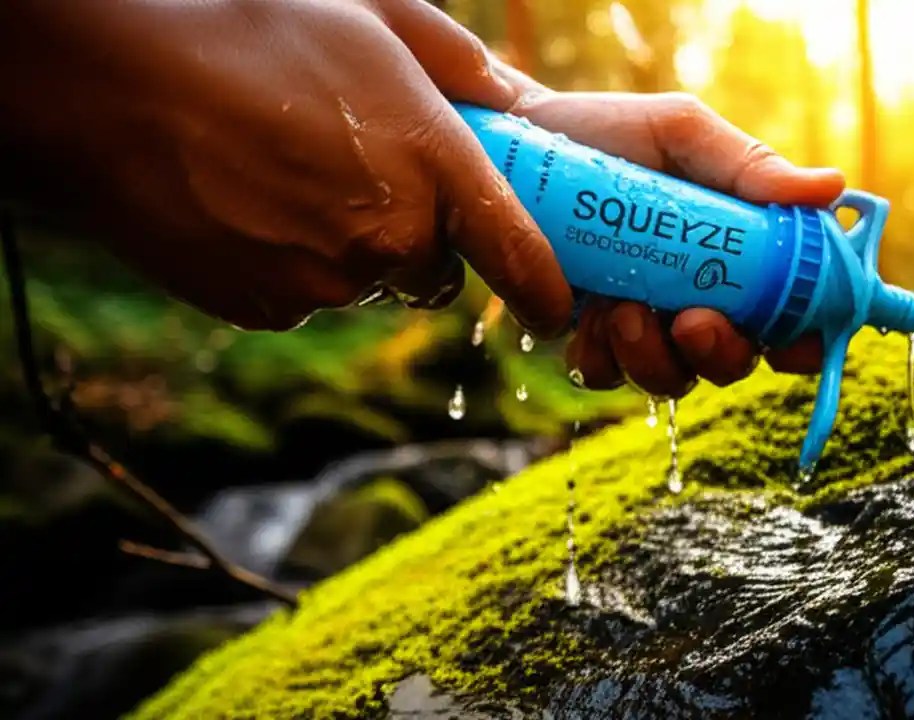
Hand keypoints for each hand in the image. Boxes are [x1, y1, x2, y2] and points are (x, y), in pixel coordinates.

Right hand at [0, 0, 571, 336]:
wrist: (115, 89)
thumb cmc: (250, 34)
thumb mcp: (375, 17)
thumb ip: (463, 66)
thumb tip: (522, 100)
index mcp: (434, 167)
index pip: (520, 258)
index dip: (546, 293)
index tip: (553, 309)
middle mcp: (391, 238)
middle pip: (433, 271)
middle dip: (419, 240)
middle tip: (368, 180)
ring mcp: (328, 282)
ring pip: (367, 283)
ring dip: (351, 248)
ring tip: (291, 177)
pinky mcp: (270, 309)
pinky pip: (306, 298)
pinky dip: (294, 265)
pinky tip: (253, 207)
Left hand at [505, 90, 838, 396]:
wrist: (520, 140)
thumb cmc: (611, 133)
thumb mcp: (682, 134)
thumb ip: (748, 166)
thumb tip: (831, 187)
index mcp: (736, 256)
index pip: (791, 318)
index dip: (802, 341)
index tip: (791, 341)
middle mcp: (697, 297)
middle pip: (736, 362)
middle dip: (722, 355)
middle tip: (694, 321)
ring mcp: (643, 322)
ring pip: (671, 378)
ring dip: (656, 359)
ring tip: (623, 309)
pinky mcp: (587, 336)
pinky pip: (604, 375)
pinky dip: (600, 357)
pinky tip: (586, 314)